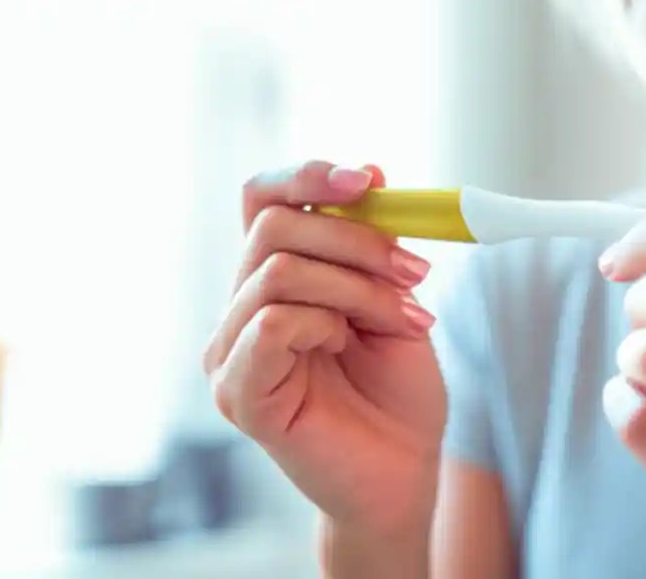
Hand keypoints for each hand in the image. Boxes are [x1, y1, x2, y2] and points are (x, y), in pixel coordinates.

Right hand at [203, 160, 446, 539]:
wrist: (405, 472)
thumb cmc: (397, 393)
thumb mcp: (394, 299)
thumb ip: (372, 244)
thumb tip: (370, 174)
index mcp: (274, 280)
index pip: (263, 201)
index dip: (308, 175)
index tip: (370, 179)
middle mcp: (241, 310)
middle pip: (272, 224)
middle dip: (355, 238)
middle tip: (414, 270)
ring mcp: (231, 351)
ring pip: (277, 270)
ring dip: (357, 286)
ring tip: (403, 320)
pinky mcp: (238, 392)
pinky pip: (271, 323)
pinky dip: (323, 322)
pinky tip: (347, 348)